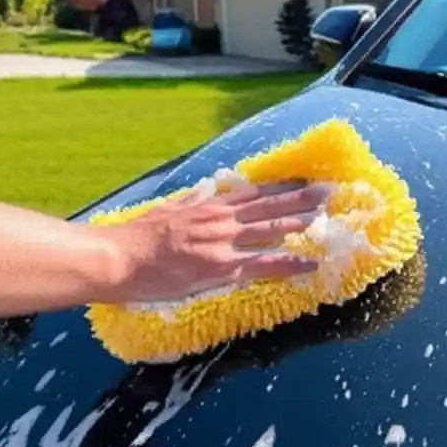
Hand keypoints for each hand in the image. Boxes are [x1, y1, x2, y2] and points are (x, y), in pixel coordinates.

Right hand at [94, 180, 329, 302]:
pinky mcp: (222, 267)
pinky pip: (264, 265)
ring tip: (326, 218)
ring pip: (271, 228)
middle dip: (301, 198)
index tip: (302, 179)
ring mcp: (224, 242)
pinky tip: (310, 263)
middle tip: (328, 191)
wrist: (118, 257)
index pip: (252, 192)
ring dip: (302, 222)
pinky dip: (289, 263)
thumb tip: (202, 188)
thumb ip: (188, 199)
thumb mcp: (165, 209)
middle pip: (269, 205)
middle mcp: (221, 220)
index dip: (280, 186)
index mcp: (208, 207)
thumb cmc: (136, 237)